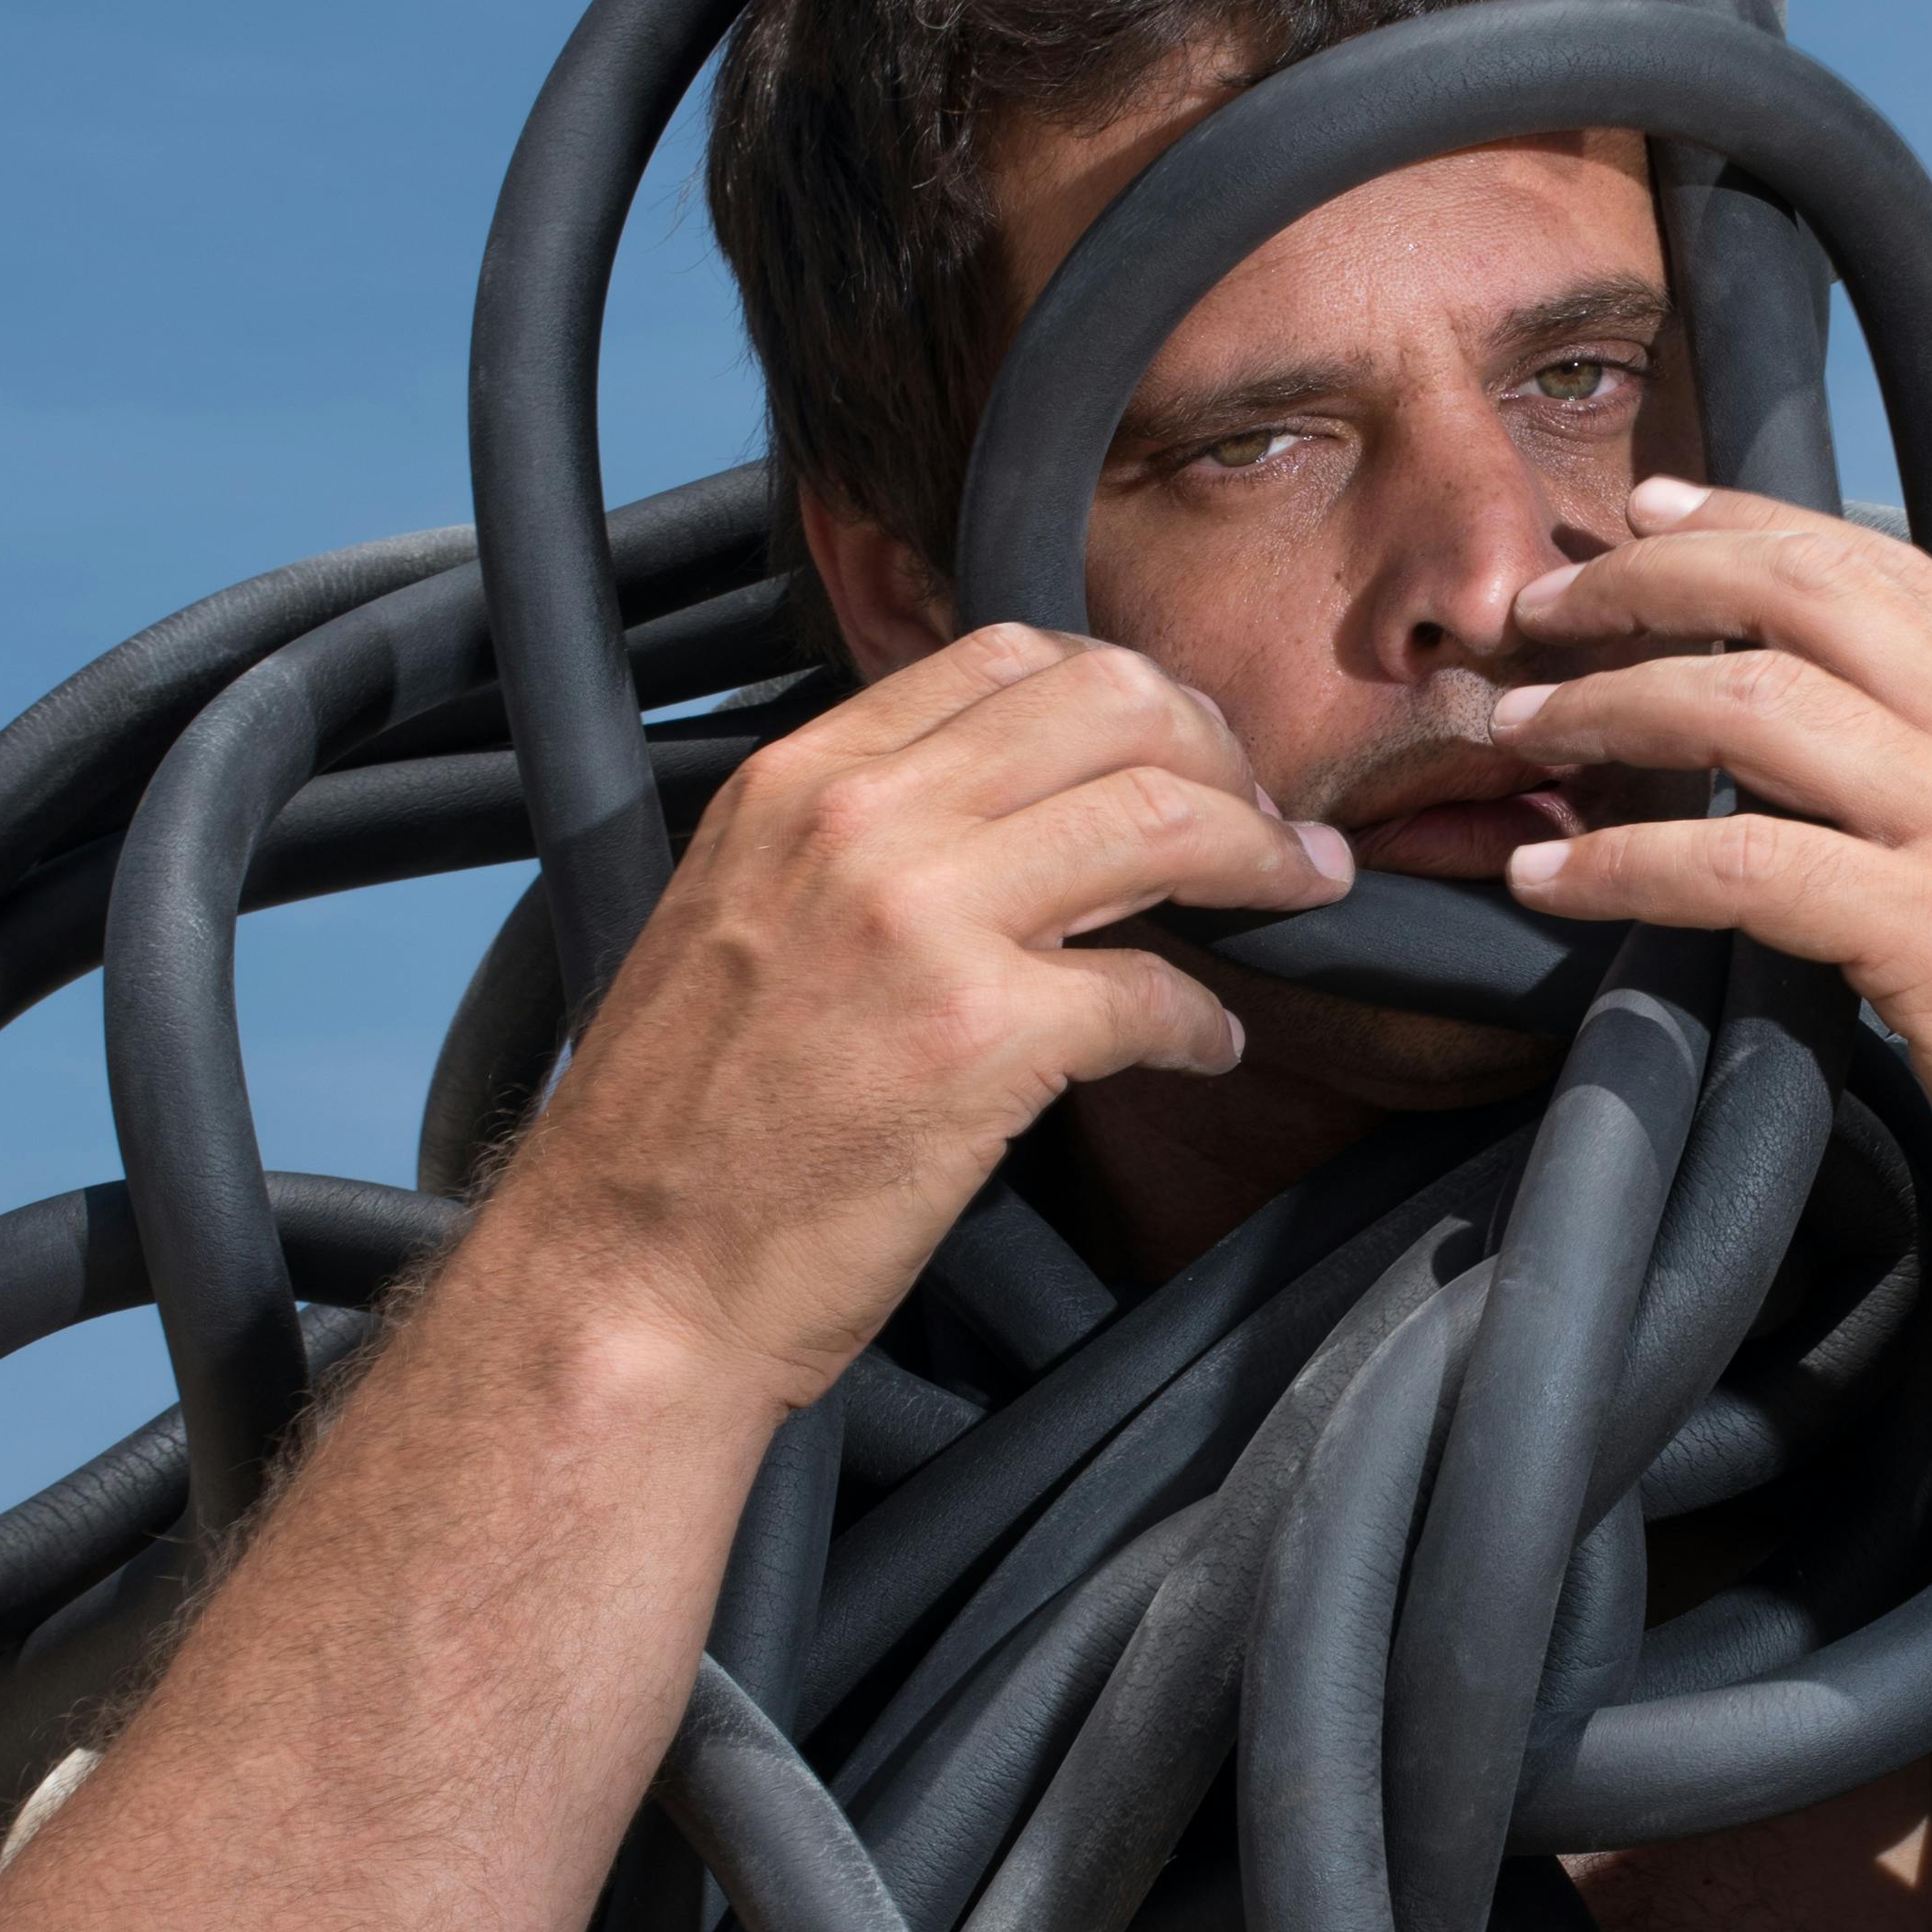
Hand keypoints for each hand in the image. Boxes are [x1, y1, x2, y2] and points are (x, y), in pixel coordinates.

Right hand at [484, 624, 1349, 1413]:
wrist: (628, 1276)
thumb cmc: (685, 1131)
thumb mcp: (742, 918)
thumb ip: (860, 844)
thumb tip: (1008, 819)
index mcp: (797, 781)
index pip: (1006, 655)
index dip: (1130, 691)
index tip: (1184, 749)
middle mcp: (859, 822)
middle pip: (1110, 702)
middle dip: (1222, 751)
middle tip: (1268, 821)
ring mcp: (921, 922)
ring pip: (1162, 815)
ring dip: (1262, 853)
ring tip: (1303, 893)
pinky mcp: (981, 1039)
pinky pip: (1155, 989)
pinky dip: (1208, 1021)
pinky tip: (1212, 1044)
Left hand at [1489, 481, 1931, 1374]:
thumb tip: (1879, 824)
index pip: (1888, 571)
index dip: (1753, 525)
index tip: (1653, 511)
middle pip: (1808, 592)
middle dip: (1655, 577)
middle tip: (1542, 609)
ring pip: (1756, 703)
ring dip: (1609, 704)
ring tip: (1518, 730)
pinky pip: (1741, 863)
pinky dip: (1623, 864)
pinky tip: (1547, 885)